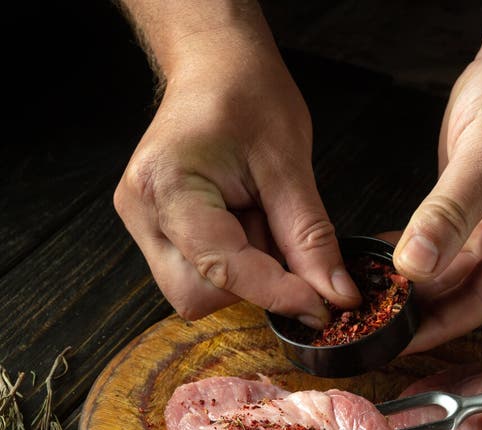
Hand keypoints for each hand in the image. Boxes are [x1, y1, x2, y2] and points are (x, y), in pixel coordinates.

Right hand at [114, 17, 359, 326]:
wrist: (214, 66)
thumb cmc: (247, 96)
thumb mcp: (290, 163)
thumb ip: (310, 238)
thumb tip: (335, 295)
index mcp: (165, 185)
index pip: (223, 267)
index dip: (277, 293)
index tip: (323, 306)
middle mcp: (142, 212)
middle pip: (199, 294)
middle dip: (252, 283)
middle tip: (277, 233)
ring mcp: (142, 227)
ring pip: (197, 293)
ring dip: (243, 275)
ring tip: (255, 217)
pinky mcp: (155, 234)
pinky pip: (197, 277)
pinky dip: (233, 266)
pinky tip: (242, 225)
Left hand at [391, 5, 481, 352]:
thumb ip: (450, 212)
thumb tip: (416, 264)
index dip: (436, 325)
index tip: (393, 341)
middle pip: (465, 296)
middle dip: (417, 310)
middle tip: (367, 322)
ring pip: (449, 278)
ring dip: (408, 286)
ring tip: (365, 297)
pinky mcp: (479, 220)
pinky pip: (441, 251)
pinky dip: (409, 256)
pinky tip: (377, 262)